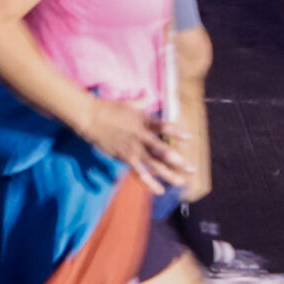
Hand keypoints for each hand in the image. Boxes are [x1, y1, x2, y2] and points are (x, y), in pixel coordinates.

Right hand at [73, 98, 191, 193]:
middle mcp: (141, 136)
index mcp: (143, 121)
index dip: (177, 131)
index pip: (163, 126)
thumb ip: (141, 101)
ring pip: (154, 165)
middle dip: (178, 161)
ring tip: (181, 182)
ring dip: (169, 174)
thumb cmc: (109, 109)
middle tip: (191, 169)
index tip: (190, 137)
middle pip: (163, 150)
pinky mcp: (126, 158)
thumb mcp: (128, 104)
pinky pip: (140, 173)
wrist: (91, 119)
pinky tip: (159, 190)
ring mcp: (134, 149)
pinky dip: (150, 183)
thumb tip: (148, 93)